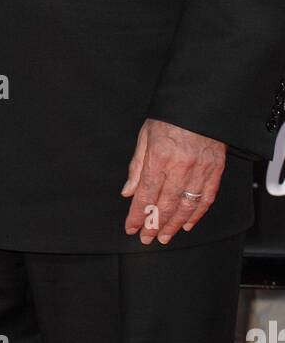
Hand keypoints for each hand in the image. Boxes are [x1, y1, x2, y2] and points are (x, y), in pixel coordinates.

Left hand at [121, 118, 225, 244]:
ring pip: (186, 206)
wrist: (200, 104)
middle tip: (147, 238)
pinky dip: (196, 214)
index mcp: (159, 157)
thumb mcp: (145, 136)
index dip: (137, 214)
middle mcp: (180, 166)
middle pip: (165, 205)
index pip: (146, 194)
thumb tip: (128, 191)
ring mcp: (200, 170)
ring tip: (165, 236)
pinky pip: (206, 198)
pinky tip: (188, 224)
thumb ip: (137, 166)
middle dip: (154, 225)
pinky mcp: (215, 170)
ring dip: (174, 225)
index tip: (131, 227)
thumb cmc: (171, 117)